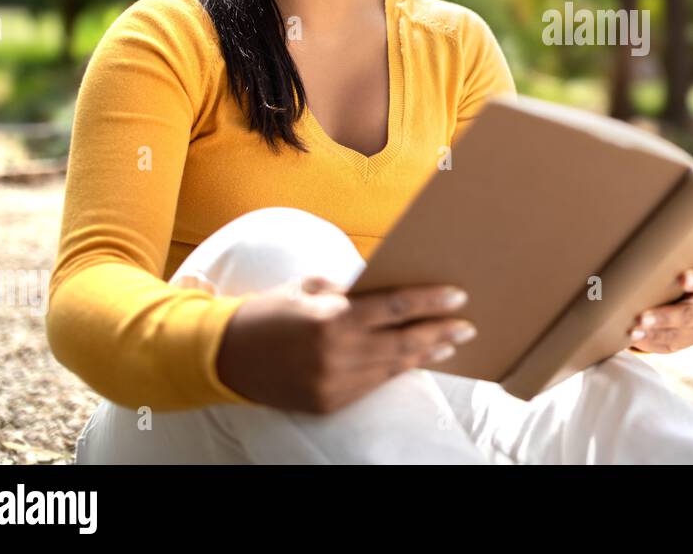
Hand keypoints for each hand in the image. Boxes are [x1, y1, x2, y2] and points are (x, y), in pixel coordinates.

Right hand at [215, 276, 476, 413]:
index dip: (432, 302)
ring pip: (393, 367)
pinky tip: (414, 361)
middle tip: (467, 325)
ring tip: (449, 343)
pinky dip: (396, 372)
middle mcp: (337, 353)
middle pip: (404, 341)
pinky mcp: (328, 403)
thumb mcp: (310, 289)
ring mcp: (333, 383)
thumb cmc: (270, 311)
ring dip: (425, 354)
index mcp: (332, 317)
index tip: (458, 297)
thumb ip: (352, 292)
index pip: (397, 307)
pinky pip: (372, 385)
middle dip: (440, 332)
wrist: (225, 355)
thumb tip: (392, 288)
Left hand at [626, 216, 692, 353]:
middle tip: (643, 316)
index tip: (683, 278)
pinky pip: (665, 344)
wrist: (674, 297)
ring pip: (675, 333)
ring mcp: (692, 328)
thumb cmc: (683, 269)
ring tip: (634, 329)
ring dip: (654, 332)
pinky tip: (633, 338)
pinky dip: (649, 342)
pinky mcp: (678, 342)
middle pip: (688, 314)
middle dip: (666, 317)